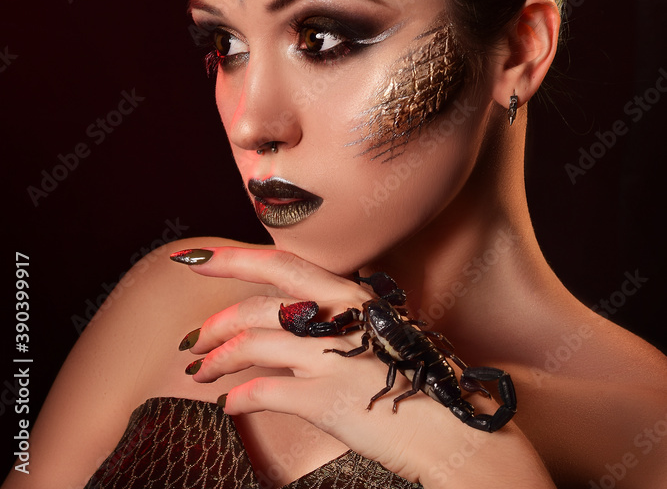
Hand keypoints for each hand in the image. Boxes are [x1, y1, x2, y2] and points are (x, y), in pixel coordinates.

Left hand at [171, 246, 556, 487]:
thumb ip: (341, 320)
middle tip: (187, 335)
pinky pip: (264, 391)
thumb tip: (297, 318)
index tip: (196, 256)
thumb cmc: (422, 383)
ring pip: (253, 342)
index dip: (233, 257)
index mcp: (353, 294)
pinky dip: (237, 396)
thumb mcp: (382, 336)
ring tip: (199, 373)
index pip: (282, 263)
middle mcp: (341, 314)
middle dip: (214, 313)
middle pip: (260, 298)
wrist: (459, 431)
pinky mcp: (328, 397)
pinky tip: (226, 405)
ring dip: (217, 358)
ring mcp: (333, 353)